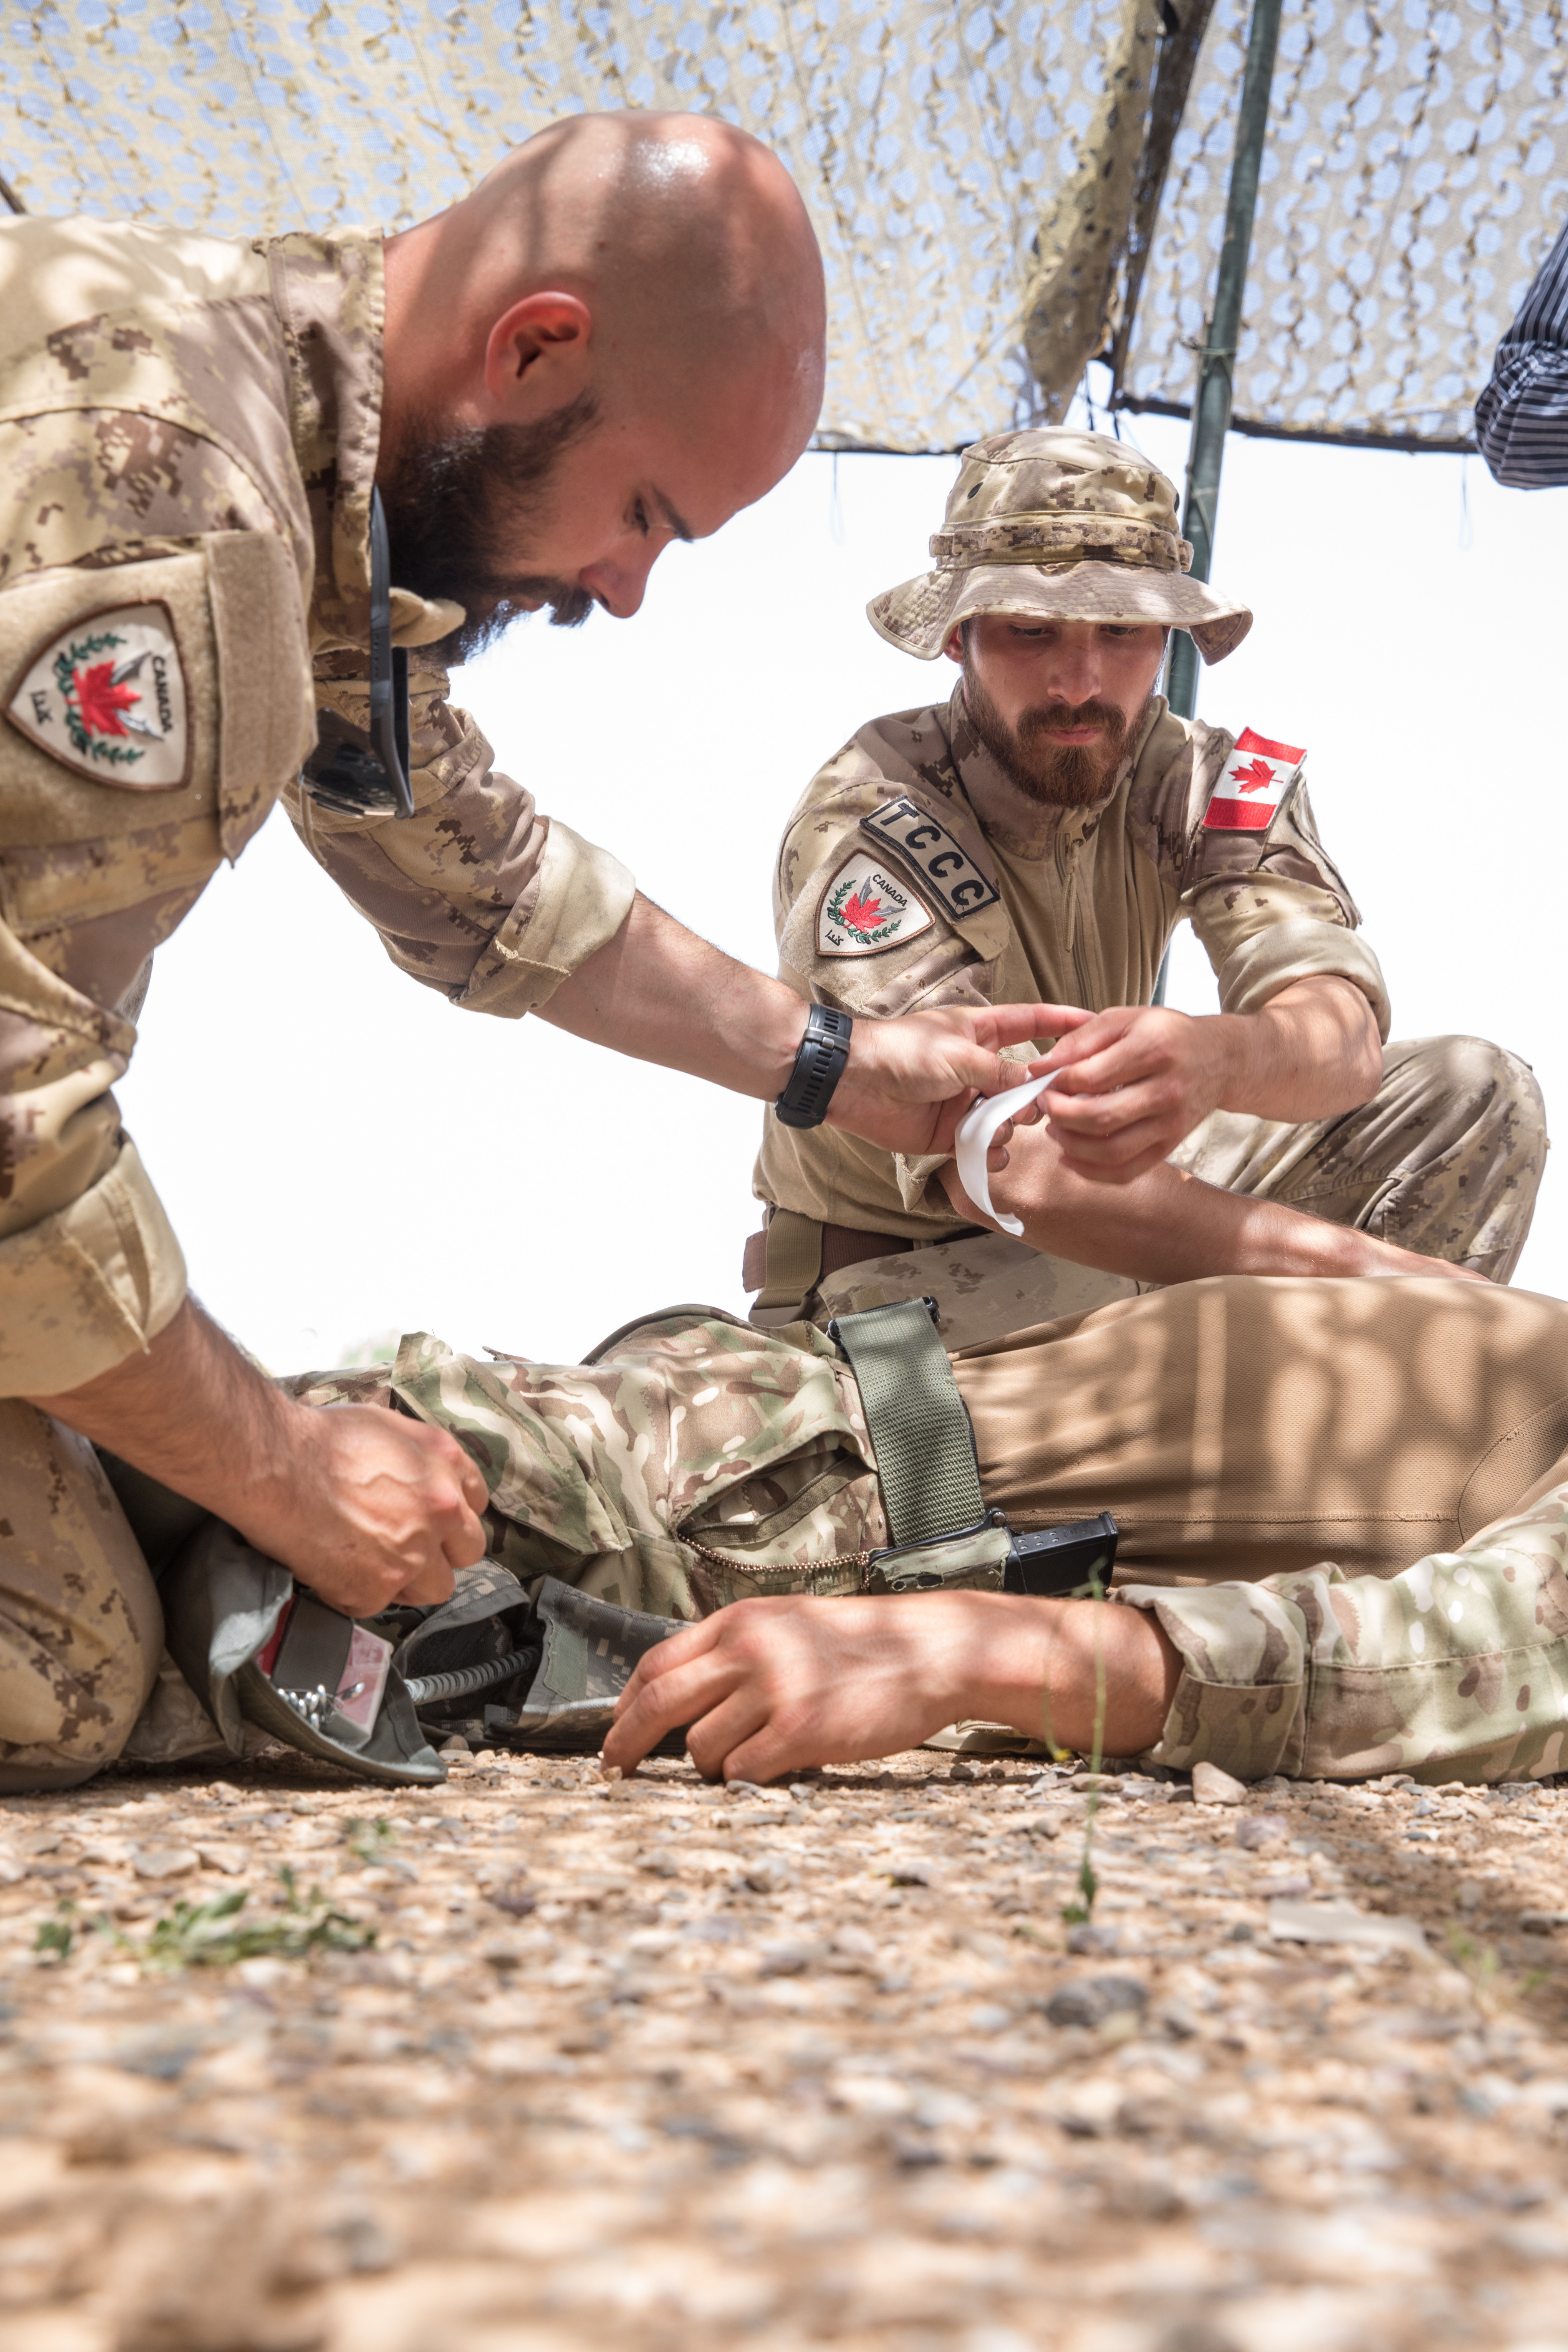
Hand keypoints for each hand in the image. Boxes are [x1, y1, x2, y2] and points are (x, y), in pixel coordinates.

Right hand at [247, 1402, 486, 1614]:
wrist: (275, 1463)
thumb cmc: (321, 1438)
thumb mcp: (389, 1426)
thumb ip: (423, 1459)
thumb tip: (430, 1479)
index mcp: (446, 1464)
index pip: (476, 1504)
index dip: (452, 1515)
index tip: (434, 1520)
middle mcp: (440, 1511)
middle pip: (467, 1552)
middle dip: (441, 1552)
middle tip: (406, 1545)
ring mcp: (411, 1554)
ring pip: (434, 1589)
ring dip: (408, 1580)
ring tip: (370, 1561)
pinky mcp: (375, 1588)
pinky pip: (380, 1604)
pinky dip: (358, 1593)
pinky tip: (336, 1568)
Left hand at [604, 1593, 985, 1782]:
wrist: (930, 1650)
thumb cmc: (861, 1644)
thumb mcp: (788, 1623)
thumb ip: (737, 1648)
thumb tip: (685, 1688)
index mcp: (741, 1622)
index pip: (657, 1662)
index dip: (626, 1703)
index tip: (614, 1731)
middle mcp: (750, 1650)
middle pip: (660, 1702)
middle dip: (627, 1743)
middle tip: (615, 1769)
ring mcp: (775, 1690)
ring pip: (701, 1746)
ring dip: (710, 1764)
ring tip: (746, 1758)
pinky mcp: (802, 1729)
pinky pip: (742, 1770)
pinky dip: (745, 1778)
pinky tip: (770, 1767)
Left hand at [828, 1001, 1095, 1158]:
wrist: (854, 1083)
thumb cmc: (901, 1053)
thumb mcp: (960, 1054)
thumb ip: (1001, 1070)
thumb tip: (1033, 1083)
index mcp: (980, 1033)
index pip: (1031, 1023)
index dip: (1062, 1022)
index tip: (1095, 1025)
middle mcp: (977, 1067)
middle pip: (1027, 1083)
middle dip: (1035, 1097)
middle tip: (1030, 1107)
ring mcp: (966, 1101)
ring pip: (1011, 1119)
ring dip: (1010, 1127)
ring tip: (994, 1126)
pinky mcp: (951, 1133)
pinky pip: (986, 1147)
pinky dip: (991, 1153)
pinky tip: (985, 1151)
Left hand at [1034, 1003, 1243, 1183]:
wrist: (1219, 1057)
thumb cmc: (1165, 1034)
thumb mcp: (1124, 1019)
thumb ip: (1079, 1040)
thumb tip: (1039, 1067)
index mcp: (1153, 1049)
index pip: (1090, 1076)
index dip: (1056, 1083)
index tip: (1041, 1081)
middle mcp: (1167, 1090)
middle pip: (1100, 1117)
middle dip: (1059, 1115)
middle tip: (1044, 1106)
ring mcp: (1172, 1123)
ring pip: (1112, 1151)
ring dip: (1071, 1146)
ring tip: (1054, 1129)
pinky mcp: (1171, 1145)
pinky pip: (1127, 1171)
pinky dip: (1092, 1172)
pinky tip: (1070, 1157)